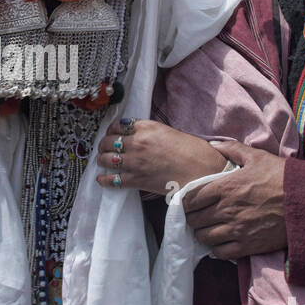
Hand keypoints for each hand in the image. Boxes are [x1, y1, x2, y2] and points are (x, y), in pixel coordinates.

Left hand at [93, 118, 227, 195]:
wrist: (202, 172)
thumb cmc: (192, 152)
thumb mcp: (168, 132)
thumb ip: (149, 132)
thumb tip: (135, 135)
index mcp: (147, 127)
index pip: (117, 125)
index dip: (112, 130)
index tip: (111, 134)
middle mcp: (137, 142)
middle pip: (107, 141)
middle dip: (104, 145)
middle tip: (105, 148)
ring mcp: (135, 162)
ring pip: (106, 159)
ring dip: (102, 160)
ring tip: (103, 161)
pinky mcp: (137, 180)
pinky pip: (113, 179)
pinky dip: (105, 179)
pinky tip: (102, 179)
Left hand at [182, 140, 286, 258]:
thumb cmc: (282, 177)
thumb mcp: (257, 157)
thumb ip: (232, 149)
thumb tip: (213, 145)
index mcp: (225, 188)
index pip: (190, 199)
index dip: (186, 202)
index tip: (190, 202)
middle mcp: (226, 210)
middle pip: (194, 220)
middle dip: (193, 218)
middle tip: (198, 216)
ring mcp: (236, 230)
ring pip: (204, 237)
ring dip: (203, 233)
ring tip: (208, 228)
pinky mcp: (247, 246)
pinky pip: (220, 252)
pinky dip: (216, 248)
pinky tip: (221, 241)